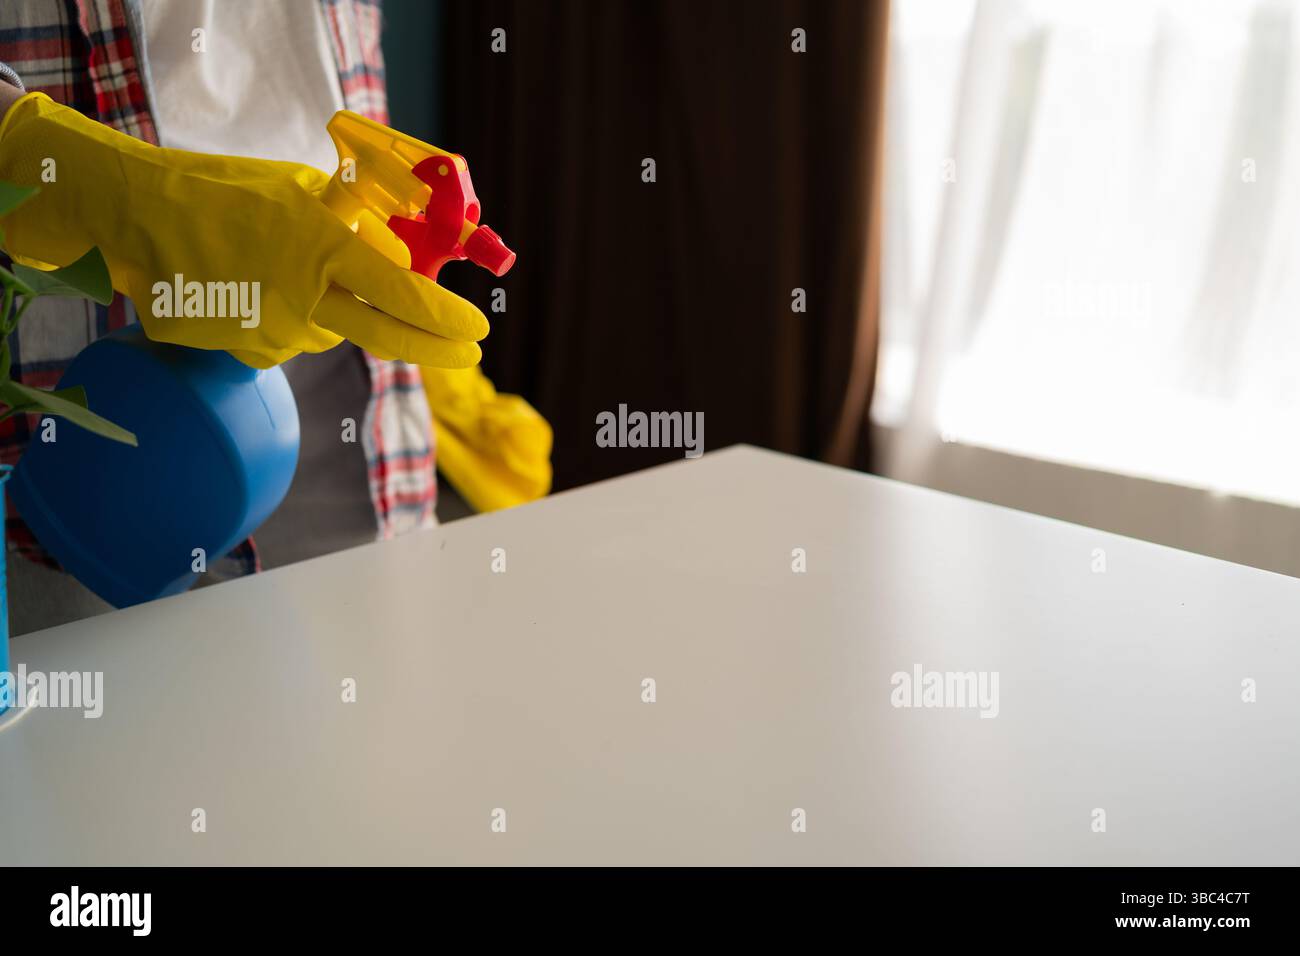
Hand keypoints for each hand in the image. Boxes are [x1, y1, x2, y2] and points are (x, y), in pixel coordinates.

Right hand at [0, 93, 487, 368]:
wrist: (132, 214)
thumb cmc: (218, 190)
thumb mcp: (298, 192)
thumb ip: (349, 231)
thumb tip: (394, 266)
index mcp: (320, 248)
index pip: (401, 296)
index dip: (445, 319)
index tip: (477, 331)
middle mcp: (302, 299)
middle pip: (385, 336)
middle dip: (434, 348)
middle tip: (468, 353)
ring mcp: (272, 333)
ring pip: (328, 331)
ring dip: (327, 309)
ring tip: (275, 264)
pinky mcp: (245, 353)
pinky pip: (287, 340)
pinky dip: (284, 317)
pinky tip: (249, 283)